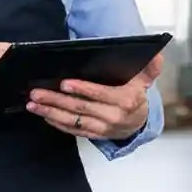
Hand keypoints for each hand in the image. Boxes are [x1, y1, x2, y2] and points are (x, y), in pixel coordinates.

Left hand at [26, 53, 163, 140]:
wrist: (139, 124)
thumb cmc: (136, 96)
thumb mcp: (145, 81)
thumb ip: (150, 68)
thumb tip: (157, 56)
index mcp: (125, 101)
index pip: (100, 95)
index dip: (83, 89)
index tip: (65, 84)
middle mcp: (112, 117)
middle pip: (81, 108)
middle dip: (57, 100)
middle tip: (38, 93)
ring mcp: (101, 128)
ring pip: (73, 120)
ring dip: (51, 113)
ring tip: (34, 104)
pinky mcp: (93, 135)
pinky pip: (73, 130)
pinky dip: (57, 123)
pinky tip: (44, 115)